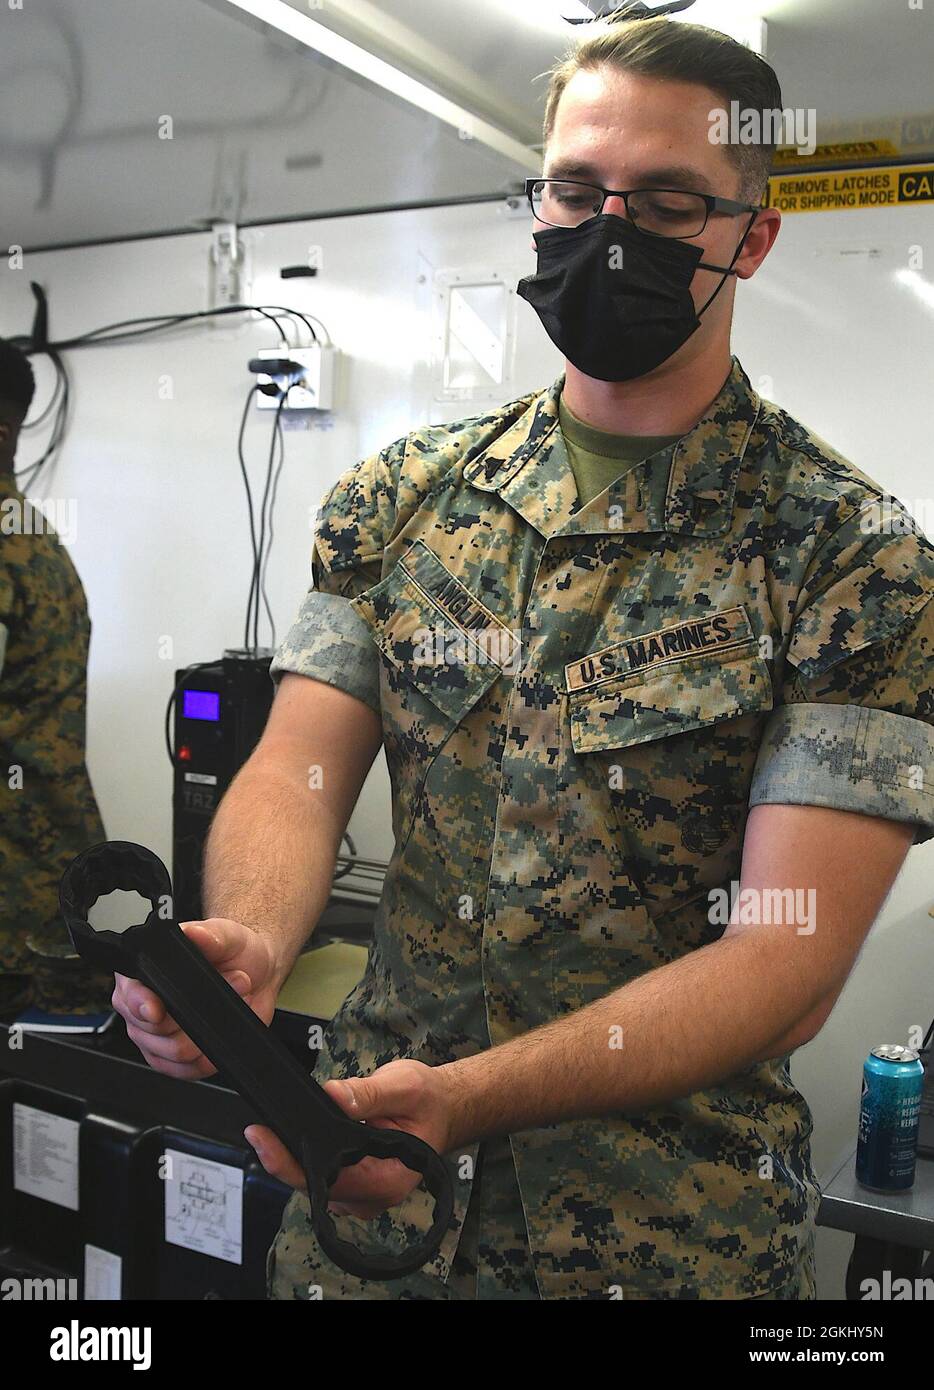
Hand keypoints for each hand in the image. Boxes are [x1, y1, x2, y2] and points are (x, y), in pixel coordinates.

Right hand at [112, 918, 279, 1078]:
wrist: (255, 973)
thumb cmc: (232, 952)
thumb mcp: (227, 935)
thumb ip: (211, 935)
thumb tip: (194, 934)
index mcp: (143, 972)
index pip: (129, 995)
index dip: (141, 1005)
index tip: (157, 1009)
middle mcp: (142, 1005)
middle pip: (148, 1032)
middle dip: (191, 1015)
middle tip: (218, 990)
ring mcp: (156, 1035)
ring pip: (171, 1053)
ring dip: (207, 1032)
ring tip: (226, 1004)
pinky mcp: (174, 1058)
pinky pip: (185, 1071)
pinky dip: (207, 1057)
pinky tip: (217, 1035)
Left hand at [245, 1058, 455, 1217]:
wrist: (443, 1109)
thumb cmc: (428, 1101)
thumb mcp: (404, 1086)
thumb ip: (369, 1093)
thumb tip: (333, 1095)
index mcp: (385, 1181)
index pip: (326, 1179)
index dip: (289, 1161)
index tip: (262, 1137)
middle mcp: (370, 1197)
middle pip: (312, 1185)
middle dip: (284, 1157)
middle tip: (258, 1129)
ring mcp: (360, 1196)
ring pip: (313, 1183)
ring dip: (293, 1157)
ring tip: (271, 1129)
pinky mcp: (352, 1185)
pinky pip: (321, 1176)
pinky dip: (306, 1156)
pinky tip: (293, 1135)